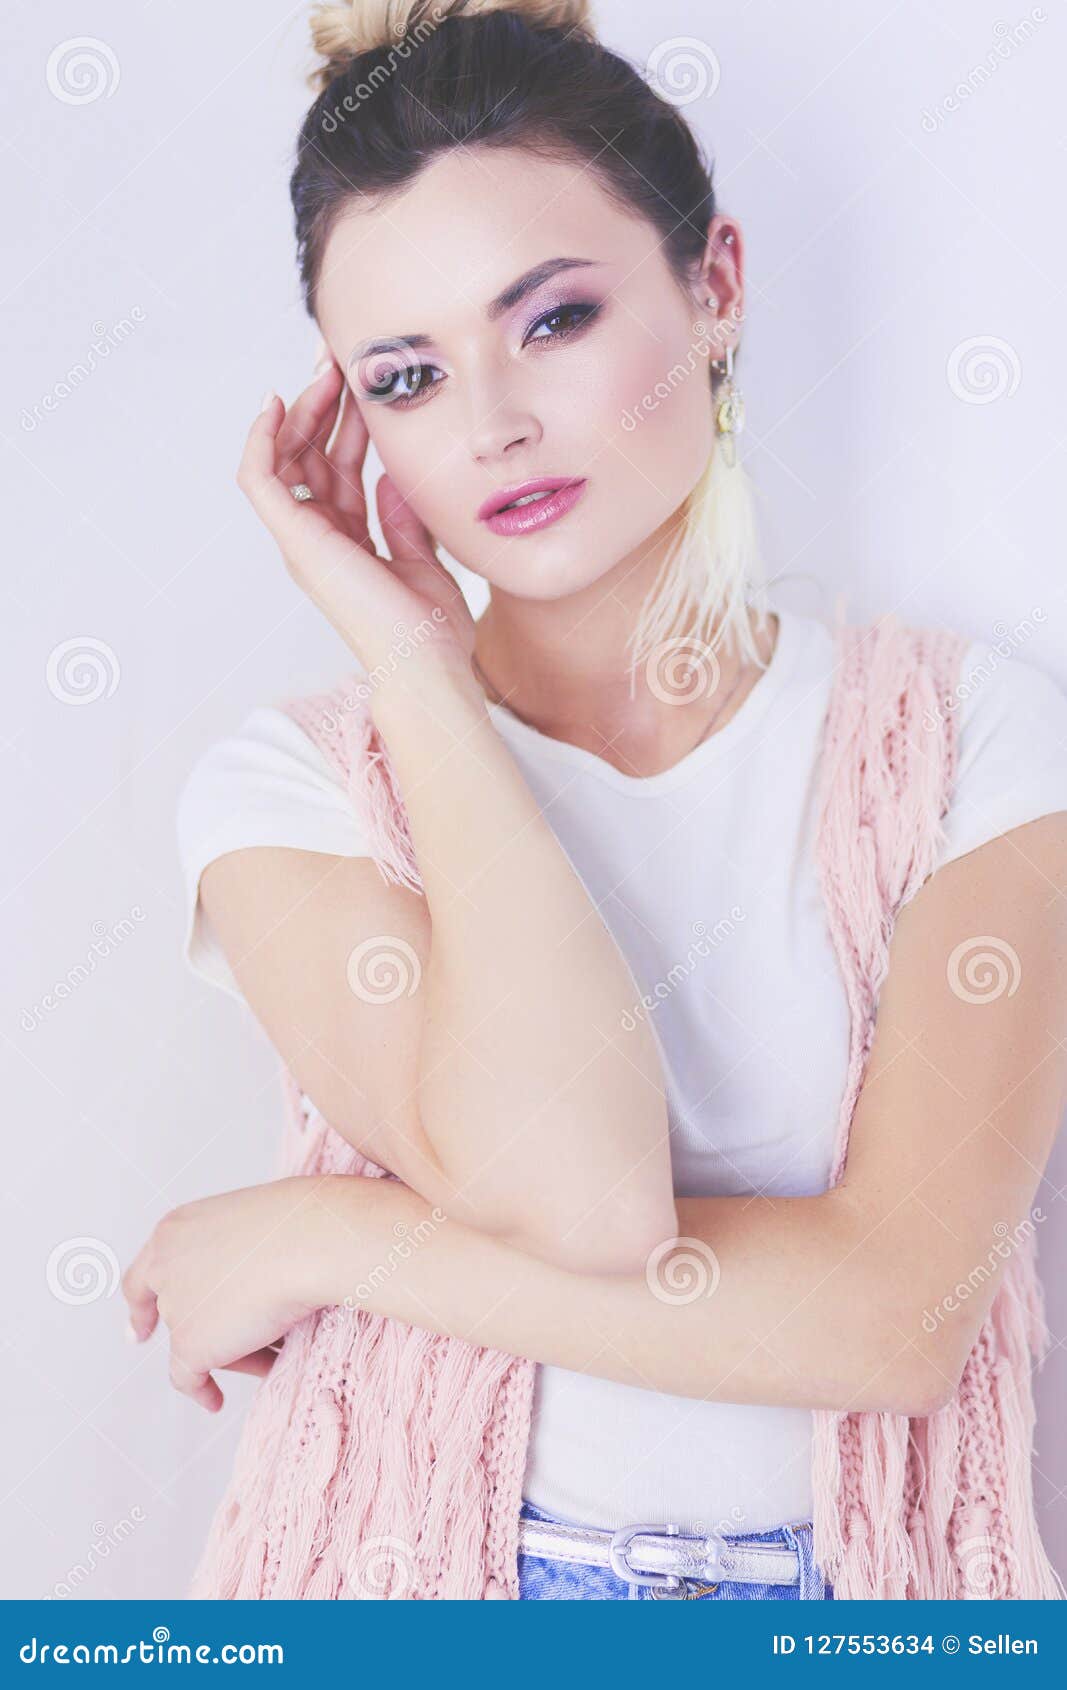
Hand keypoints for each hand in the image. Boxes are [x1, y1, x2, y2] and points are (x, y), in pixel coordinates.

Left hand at [121, 1178, 325, 1411]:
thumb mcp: (249, 1226)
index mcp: (174, 1232)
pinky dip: (202, 1391)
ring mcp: (175, 1306)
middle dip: (188, 1327)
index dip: (142, 1305)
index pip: (143, 1275)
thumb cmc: (297, 1225)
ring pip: (195, 1340)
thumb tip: (250, 1284)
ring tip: (272, 1350)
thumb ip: (231, 1253)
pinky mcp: (189, 1342)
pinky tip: (214, 1402)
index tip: (142, 1329)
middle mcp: (165, 1268)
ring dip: (230, 1348)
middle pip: (173, 1309)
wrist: (306, 1242)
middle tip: (190, 1346)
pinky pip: (187, 1377)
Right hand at [237, 359, 475, 682]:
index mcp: (350, 541)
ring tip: (325, 369)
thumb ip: (405, 515)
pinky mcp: (296, 539)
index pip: (339, 468)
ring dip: (302, 409)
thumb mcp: (424, 555)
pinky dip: (261, 440)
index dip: (348, 424)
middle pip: (310, 455)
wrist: (427, 663)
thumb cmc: (431, 628)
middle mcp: (320, 538)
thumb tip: (395, 472)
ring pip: (286, 458)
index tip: (367, 385)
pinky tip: (276, 404)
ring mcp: (304, 539)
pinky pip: (260, 479)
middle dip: (323, 404)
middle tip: (341, 359)